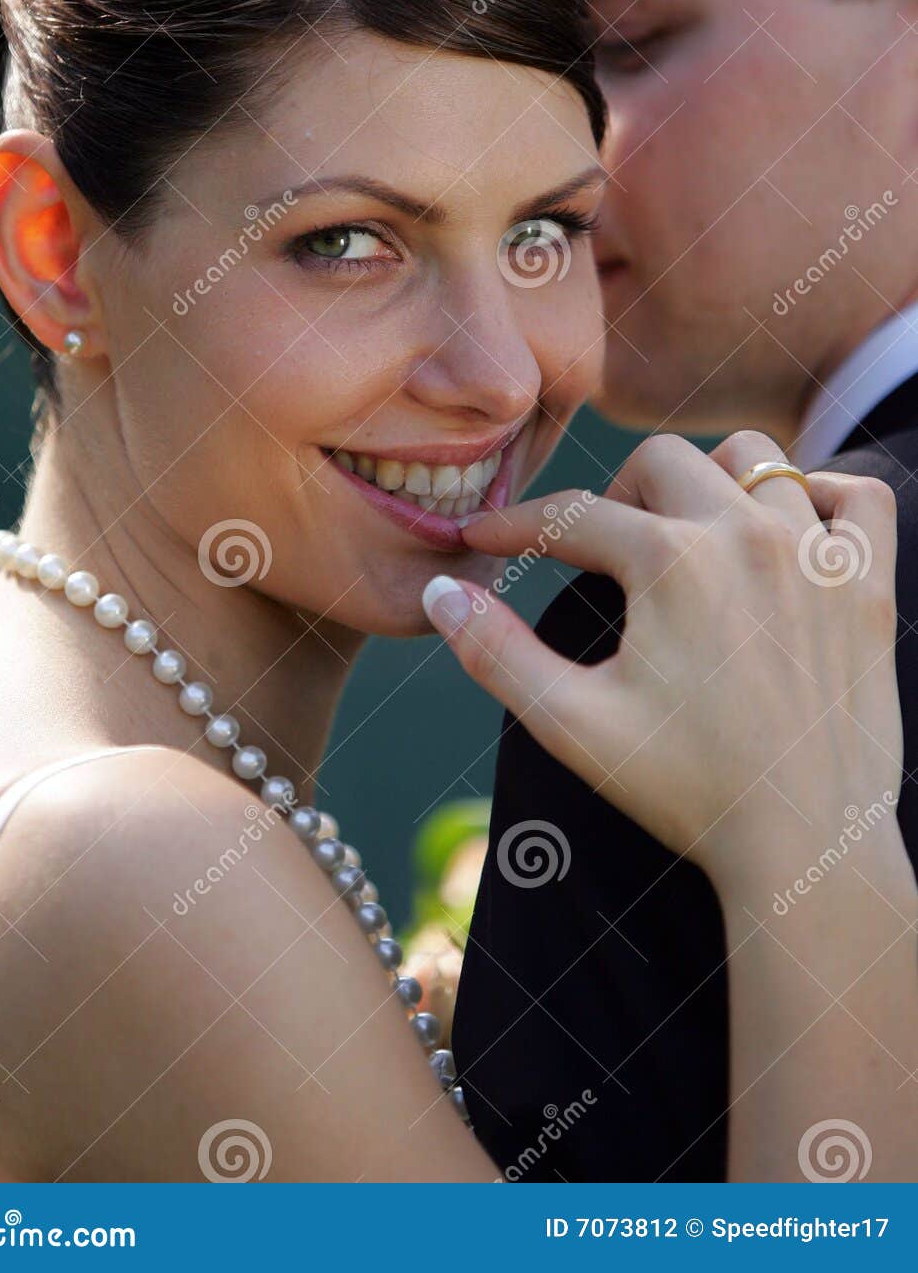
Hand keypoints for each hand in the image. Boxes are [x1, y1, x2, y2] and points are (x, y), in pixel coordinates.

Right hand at [423, 430, 903, 894]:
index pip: (572, 514)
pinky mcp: (869, 586)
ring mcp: (819, 554)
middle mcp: (748, 535)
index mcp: (671, 561)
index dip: (516, 526)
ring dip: (710, 480)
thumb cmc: (687, 791)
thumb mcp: (570, 724)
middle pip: (662, 459)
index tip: (487, 538)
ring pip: (758, 458)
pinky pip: (857, 495)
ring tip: (687, 529)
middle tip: (599, 547)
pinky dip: (822, 495)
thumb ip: (495, 652)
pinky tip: (788, 533)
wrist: (807, 851)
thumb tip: (440, 594)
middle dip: (614, 493)